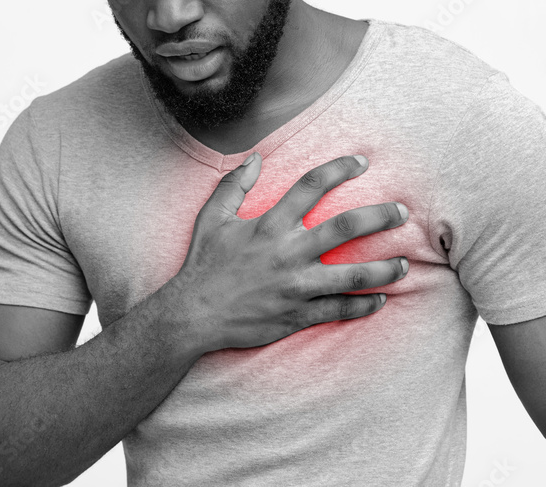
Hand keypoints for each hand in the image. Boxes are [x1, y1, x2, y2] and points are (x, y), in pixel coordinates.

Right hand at [167, 153, 408, 350]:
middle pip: (347, 227)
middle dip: (381, 216)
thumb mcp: (212, 218)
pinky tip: (380, 300)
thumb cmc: (202, 264)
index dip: (340, 169)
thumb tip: (255, 158)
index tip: (362, 162)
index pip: (312, 186)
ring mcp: (296, 285)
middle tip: (402, 213)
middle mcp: (288, 252)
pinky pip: (340, 310)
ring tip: (404, 264)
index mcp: (269, 224)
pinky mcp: (297, 314)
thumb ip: (233, 185)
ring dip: (385, 269)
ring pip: (355, 275)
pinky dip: (365, 305)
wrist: (192, 314)